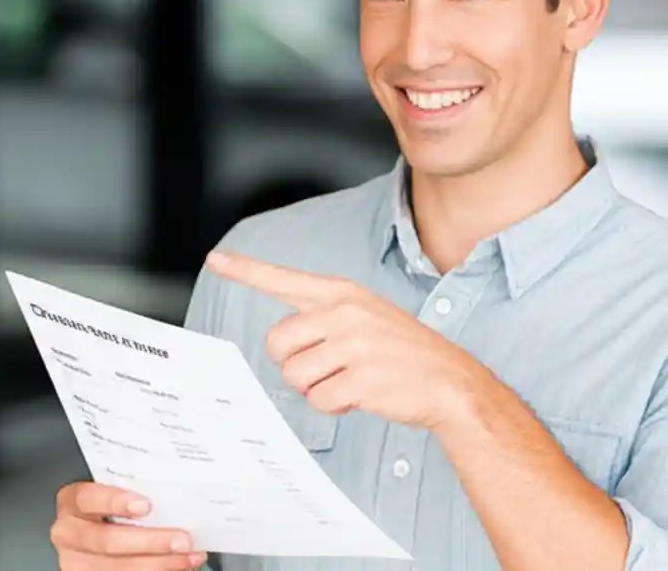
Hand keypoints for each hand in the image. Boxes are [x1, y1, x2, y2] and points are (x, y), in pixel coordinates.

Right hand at [51, 482, 208, 569]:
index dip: (115, 501)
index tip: (145, 506)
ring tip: (188, 557)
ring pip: (117, 568)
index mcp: (73, 504)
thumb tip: (177, 497)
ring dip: (159, 564)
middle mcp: (68, 533)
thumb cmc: (111, 512)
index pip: (88, 498)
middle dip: (150, 542)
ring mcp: (75, 562)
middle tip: (182, 539)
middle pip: (107, 540)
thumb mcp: (115, 498)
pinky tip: (178, 567)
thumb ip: (134, 496)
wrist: (98, 540)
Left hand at [207, 251, 483, 432]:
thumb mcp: (367, 317)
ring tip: (350, 381)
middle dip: (294, 365)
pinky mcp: (361, 379)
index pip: (283, 279)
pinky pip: (319, 401)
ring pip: (295, 376)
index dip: (245, 270)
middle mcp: (345, 313)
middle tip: (326, 369)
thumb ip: (323, 320)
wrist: (452, 383)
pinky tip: (361, 397)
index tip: (215, 259)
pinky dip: (335, 407)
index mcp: (343, 294)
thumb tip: (280, 344)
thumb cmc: (403, 354)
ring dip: (317, 389)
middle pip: (277, 343)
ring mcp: (355, 345)